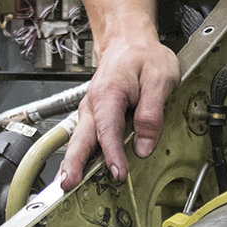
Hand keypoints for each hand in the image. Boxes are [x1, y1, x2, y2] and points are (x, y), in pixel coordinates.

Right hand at [59, 34, 178, 186]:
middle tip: (67, 185)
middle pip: (82, 137)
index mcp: (109, 93)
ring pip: (79, 139)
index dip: (113, 152)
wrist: (129, 41)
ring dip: (72, 161)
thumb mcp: (159, 78)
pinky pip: (86, 137)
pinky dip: (79, 154)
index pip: (109, 128)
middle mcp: (94, 103)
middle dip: (73, 162)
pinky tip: (77, 170)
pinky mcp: (95, 115)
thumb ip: (152, 113)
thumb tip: (145, 145)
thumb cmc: (144, 56)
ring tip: (66, 184)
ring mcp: (91, 110)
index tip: (118, 171)